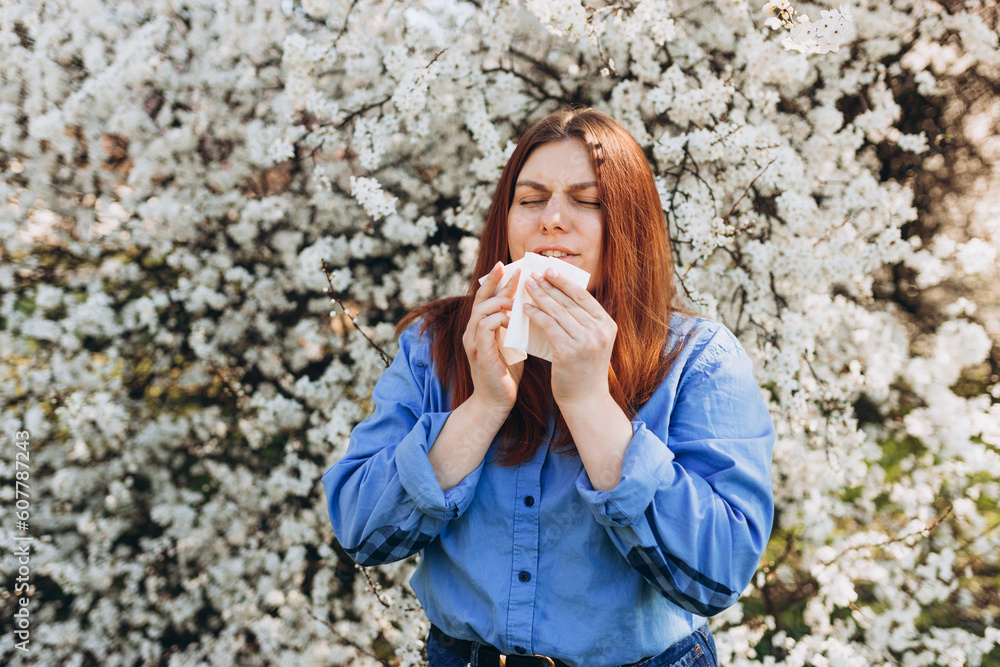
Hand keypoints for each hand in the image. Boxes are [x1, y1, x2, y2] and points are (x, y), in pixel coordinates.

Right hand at [463, 261, 523, 411]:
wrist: (496, 402)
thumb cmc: (507, 373)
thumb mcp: (512, 344)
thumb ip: (514, 326)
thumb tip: (531, 306)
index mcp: (481, 328)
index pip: (486, 298)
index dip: (496, 282)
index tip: (509, 266)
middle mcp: (473, 332)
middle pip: (481, 299)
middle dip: (497, 283)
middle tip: (513, 270)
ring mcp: (473, 342)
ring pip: (482, 311)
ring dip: (500, 302)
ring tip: (515, 300)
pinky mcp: (479, 353)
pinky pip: (485, 328)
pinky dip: (499, 320)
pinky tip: (512, 319)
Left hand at [523, 267, 616, 407]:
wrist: (586, 401)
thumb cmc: (584, 371)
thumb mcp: (591, 343)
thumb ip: (583, 322)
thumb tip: (560, 297)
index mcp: (607, 325)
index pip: (583, 296)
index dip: (564, 281)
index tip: (549, 270)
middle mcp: (599, 331)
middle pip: (569, 301)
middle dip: (548, 285)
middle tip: (533, 274)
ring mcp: (586, 341)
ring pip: (558, 311)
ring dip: (540, 296)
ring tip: (526, 286)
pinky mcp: (569, 351)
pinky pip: (549, 326)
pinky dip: (536, 314)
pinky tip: (525, 308)